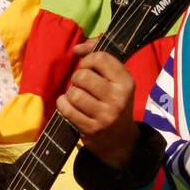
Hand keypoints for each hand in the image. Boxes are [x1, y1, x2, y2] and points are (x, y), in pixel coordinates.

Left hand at [57, 47, 138, 169]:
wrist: (121, 140)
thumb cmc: (114, 102)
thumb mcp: (116, 80)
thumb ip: (99, 56)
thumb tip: (77, 49)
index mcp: (126, 82)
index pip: (100, 58)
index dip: (88, 59)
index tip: (89, 67)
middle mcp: (118, 98)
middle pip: (82, 76)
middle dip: (77, 78)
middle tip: (82, 85)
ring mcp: (105, 116)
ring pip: (73, 94)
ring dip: (71, 93)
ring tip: (78, 97)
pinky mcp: (91, 129)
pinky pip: (67, 109)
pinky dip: (63, 105)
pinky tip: (69, 106)